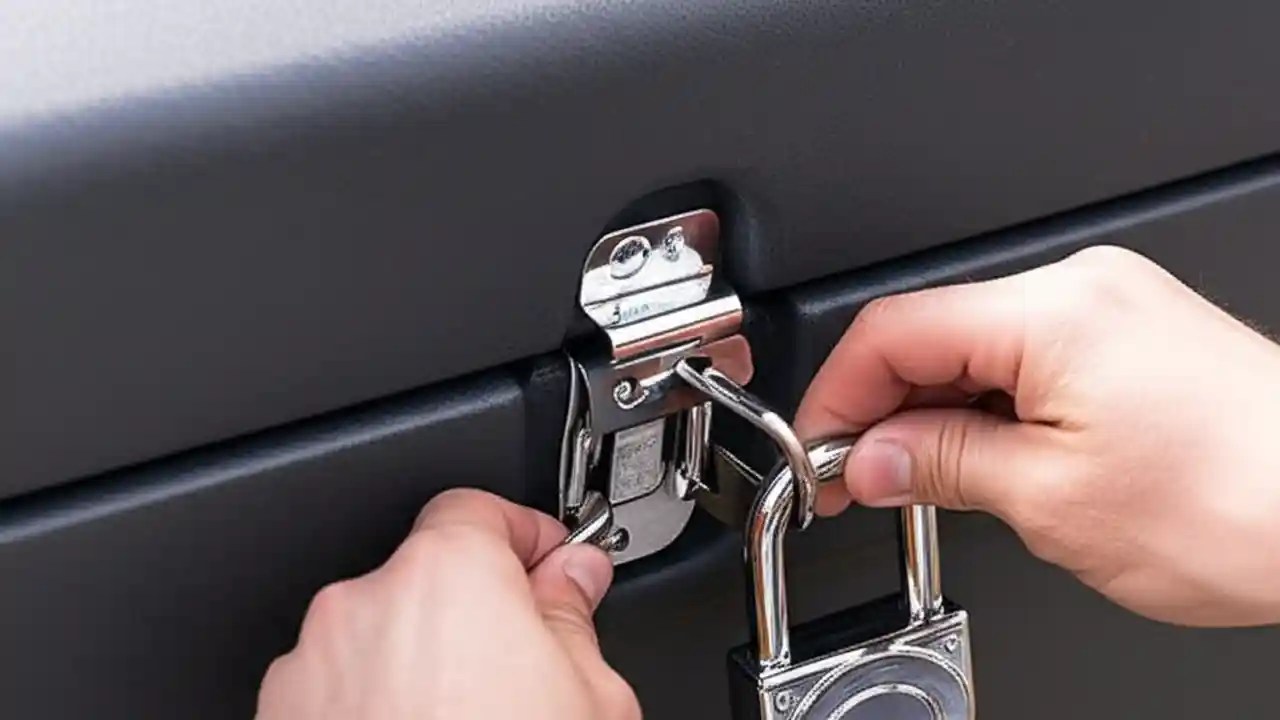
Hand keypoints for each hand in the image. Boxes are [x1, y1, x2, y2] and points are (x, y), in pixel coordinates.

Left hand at [256, 489, 639, 719]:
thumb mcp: (590, 698)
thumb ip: (572, 616)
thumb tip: (571, 581)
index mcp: (444, 578)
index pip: (481, 510)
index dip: (527, 537)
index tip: (553, 566)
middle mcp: (361, 610)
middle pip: (430, 577)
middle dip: (479, 611)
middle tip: (528, 665)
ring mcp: (309, 673)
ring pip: (381, 638)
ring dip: (423, 664)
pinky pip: (338, 691)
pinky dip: (376, 709)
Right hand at [796, 245, 1279, 626]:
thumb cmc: (1244, 504)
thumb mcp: (1052, 498)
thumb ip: (941, 464)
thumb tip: (870, 460)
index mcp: (1055, 309)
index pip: (893, 330)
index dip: (836, 396)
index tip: (815, 452)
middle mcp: (1085, 288)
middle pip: (932, 333)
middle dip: (882, 409)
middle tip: (858, 481)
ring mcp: (1114, 308)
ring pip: (977, 348)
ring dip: (933, 413)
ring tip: (920, 482)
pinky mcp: (1133, 338)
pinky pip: (1028, 359)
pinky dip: (987, 408)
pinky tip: (977, 459)